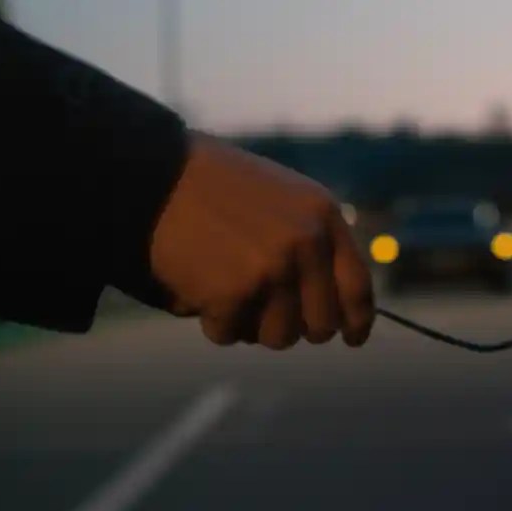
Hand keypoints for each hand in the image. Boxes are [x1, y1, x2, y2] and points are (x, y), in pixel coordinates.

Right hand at [148, 132, 374, 347]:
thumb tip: (336, 308)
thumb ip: (314, 243)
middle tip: (266, 313)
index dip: (357, 322)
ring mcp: (272, 269)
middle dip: (295, 327)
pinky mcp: (233, 292)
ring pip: (278, 337)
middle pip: (320, 325)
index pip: (358, 287)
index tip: (352, 338)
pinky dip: (213, 322)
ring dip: (252, 326)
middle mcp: (306, 244)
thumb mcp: (284, 199)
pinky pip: (229, 335)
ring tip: (227, 292)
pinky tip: (199, 289)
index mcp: (323, 217)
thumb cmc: (215, 186)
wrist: (153, 172)